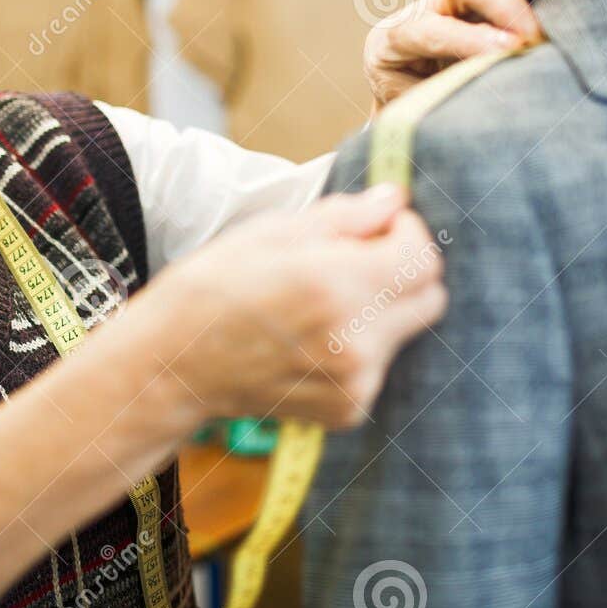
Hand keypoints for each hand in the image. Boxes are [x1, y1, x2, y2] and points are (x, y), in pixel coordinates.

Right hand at [132, 184, 446, 429]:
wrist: (175, 365)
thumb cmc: (213, 288)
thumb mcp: (272, 231)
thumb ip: (346, 216)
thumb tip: (395, 199)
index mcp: (336, 287)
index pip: (424, 258)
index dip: (408, 233)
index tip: (381, 227)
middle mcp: (354, 341)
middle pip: (431, 297)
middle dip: (406, 270)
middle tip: (361, 259)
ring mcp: (355, 382)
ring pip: (406, 330)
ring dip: (383, 308)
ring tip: (324, 302)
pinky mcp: (348, 409)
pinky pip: (382, 364)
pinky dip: (362, 344)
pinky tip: (314, 337)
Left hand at [364, 0, 583, 111]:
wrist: (402, 84)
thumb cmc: (409, 103)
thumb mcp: (413, 109)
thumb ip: (440, 99)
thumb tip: (483, 99)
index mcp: (397, 38)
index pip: (431, 30)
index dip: (467, 39)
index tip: (509, 50)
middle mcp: (430, 5)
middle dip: (503, 5)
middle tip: (534, 35)